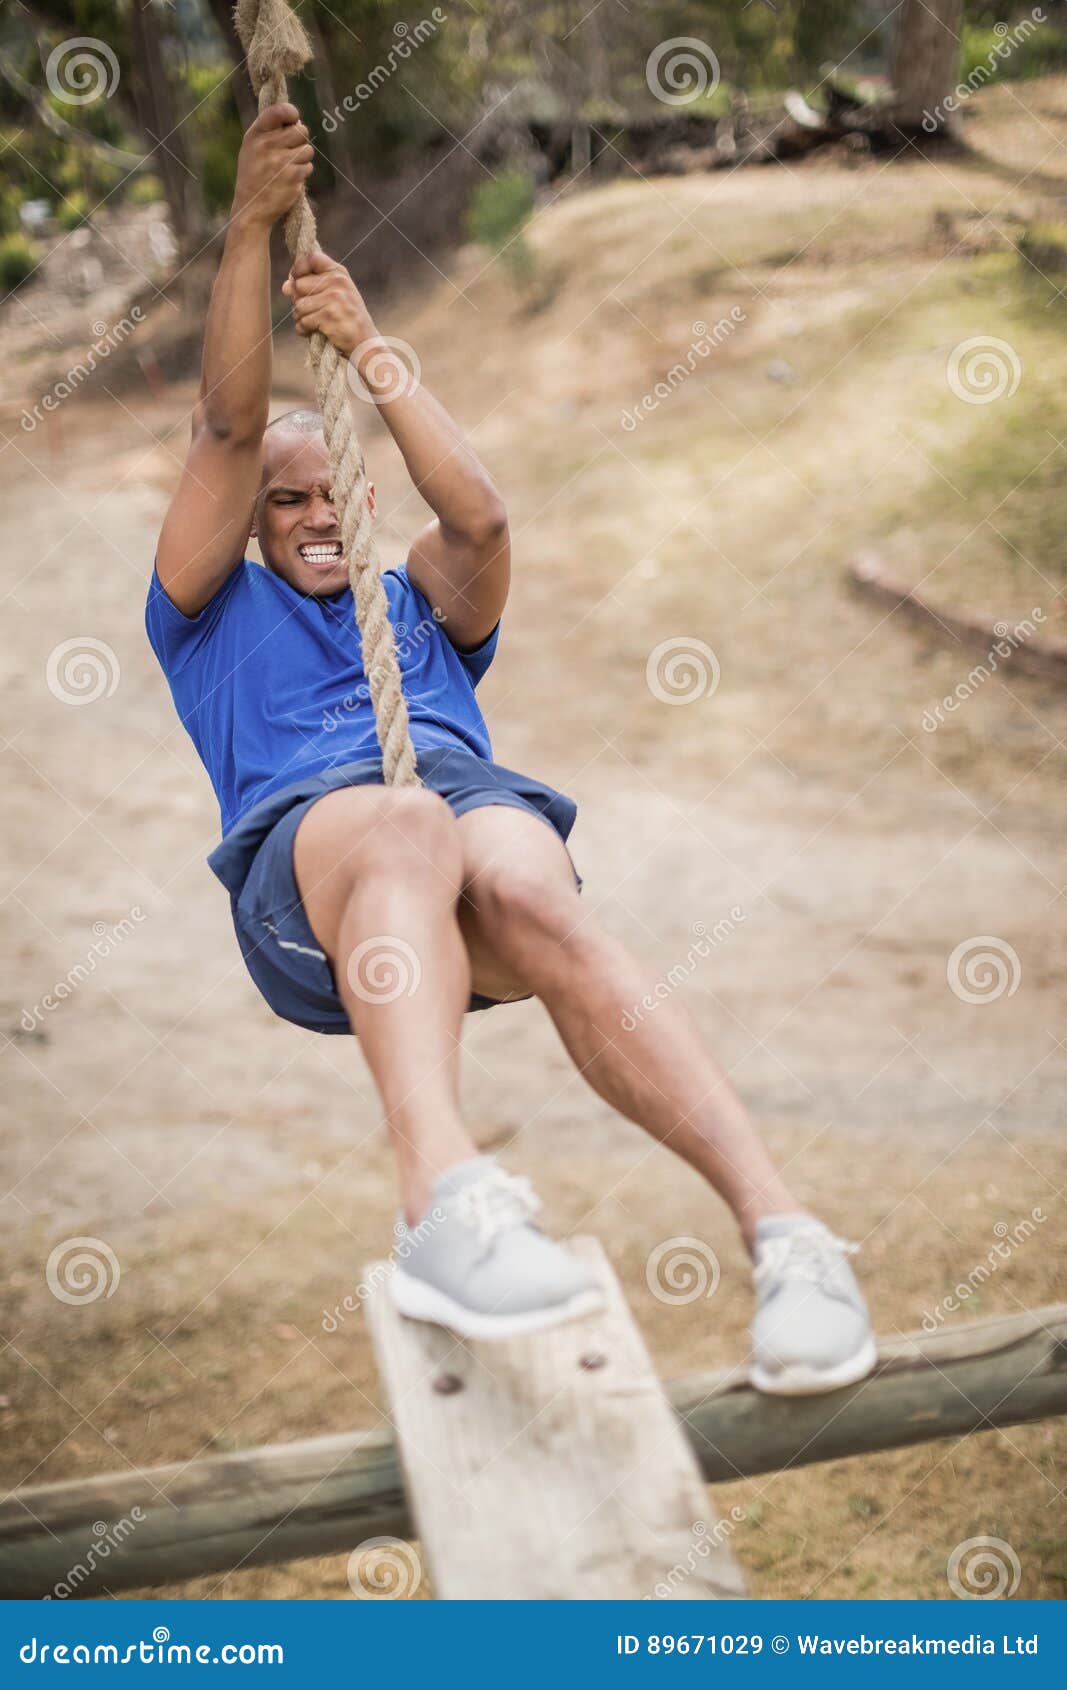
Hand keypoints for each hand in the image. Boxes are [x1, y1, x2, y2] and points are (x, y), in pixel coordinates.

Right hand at [232, 104, 312, 228]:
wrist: (251, 208)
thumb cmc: (253, 175)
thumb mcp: (251, 148)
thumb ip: (269, 131)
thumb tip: (297, 121)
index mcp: (256, 135)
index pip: (279, 111)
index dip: (291, 112)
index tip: (294, 119)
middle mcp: (268, 146)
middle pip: (301, 130)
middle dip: (301, 139)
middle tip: (292, 149)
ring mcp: (281, 162)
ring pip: (308, 150)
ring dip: (302, 158)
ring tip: (288, 167)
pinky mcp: (293, 177)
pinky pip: (308, 167)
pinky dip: (302, 173)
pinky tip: (290, 179)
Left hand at [282, 249, 376, 358]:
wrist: (365, 343)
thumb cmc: (348, 320)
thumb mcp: (335, 296)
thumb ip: (311, 287)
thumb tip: (285, 286)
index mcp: (339, 273)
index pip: (311, 257)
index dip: (298, 268)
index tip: (296, 279)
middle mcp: (337, 281)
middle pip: (298, 284)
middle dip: (297, 300)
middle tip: (309, 311)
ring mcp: (333, 298)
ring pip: (298, 305)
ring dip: (300, 318)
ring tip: (312, 323)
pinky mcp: (328, 315)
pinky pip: (302, 321)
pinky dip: (303, 329)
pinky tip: (313, 332)